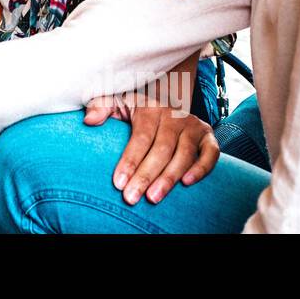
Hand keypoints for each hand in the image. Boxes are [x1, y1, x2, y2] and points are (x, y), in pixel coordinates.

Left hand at [85, 82, 218, 205]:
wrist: (167, 101)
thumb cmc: (137, 109)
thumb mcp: (117, 102)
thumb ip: (101, 107)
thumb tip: (89, 120)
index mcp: (150, 110)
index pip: (140, 138)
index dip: (129, 161)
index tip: (118, 182)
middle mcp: (174, 117)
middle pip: (161, 150)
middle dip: (145, 176)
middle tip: (131, 197)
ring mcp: (193, 126)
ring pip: (183, 155)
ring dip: (169, 178)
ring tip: (153, 197)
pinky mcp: (208, 137)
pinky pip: (210, 154)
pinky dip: (201, 168)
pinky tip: (186, 183)